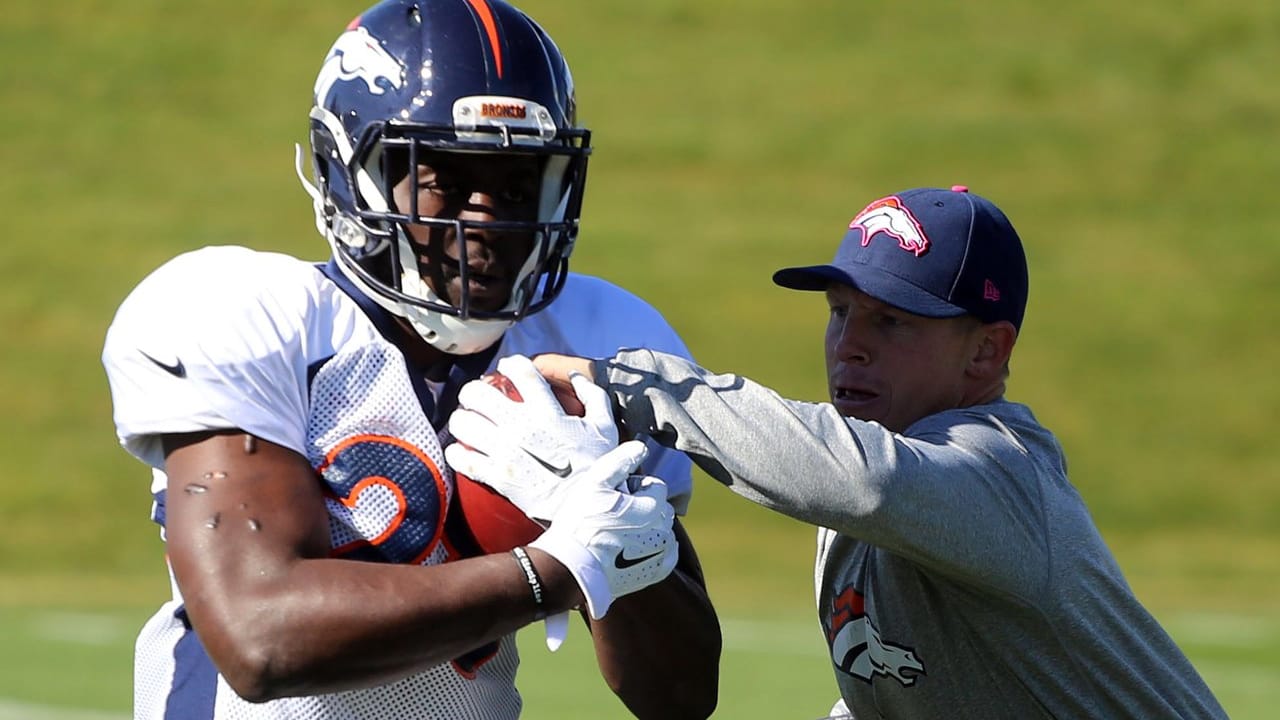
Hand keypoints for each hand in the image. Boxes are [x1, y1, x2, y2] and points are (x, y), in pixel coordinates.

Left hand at [446, 354, 623, 521]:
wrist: (589, 512)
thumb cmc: (599, 468)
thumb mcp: (605, 427)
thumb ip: (592, 395)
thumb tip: (576, 376)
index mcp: (548, 413)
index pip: (522, 372)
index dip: (510, 364)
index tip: (506, 368)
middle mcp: (523, 429)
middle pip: (479, 394)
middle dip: (473, 391)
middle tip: (477, 398)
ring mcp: (507, 454)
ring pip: (463, 424)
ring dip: (462, 420)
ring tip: (468, 423)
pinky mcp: (498, 478)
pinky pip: (463, 460)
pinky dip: (457, 454)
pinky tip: (462, 452)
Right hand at [528, 443, 677, 618]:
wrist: (570, 568)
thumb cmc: (580, 523)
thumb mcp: (595, 481)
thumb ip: (622, 460)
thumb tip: (641, 448)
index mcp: (653, 507)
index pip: (653, 485)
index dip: (631, 488)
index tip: (612, 499)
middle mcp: (664, 531)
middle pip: (659, 507)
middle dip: (642, 506)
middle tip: (613, 516)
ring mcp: (662, 553)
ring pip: (661, 528)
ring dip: (646, 527)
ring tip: (616, 535)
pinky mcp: (657, 571)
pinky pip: (665, 552)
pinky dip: (652, 547)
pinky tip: (629, 549)